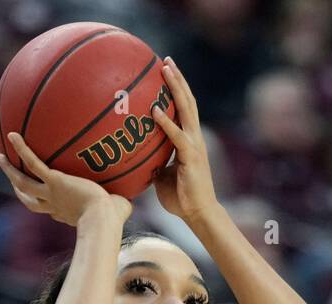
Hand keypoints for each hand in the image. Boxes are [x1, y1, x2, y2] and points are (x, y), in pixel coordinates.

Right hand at [0, 132, 131, 226]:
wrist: (103, 220)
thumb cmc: (114, 219)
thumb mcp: (119, 208)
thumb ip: (122, 199)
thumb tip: (138, 193)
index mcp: (65, 212)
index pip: (49, 208)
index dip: (43, 202)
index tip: (43, 195)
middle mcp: (53, 205)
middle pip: (28, 198)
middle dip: (18, 187)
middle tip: (11, 177)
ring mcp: (50, 193)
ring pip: (22, 183)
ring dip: (10, 170)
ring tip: (0, 157)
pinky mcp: (53, 181)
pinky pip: (33, 163)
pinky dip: (22, 149)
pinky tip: (13, 135)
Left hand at [150, 57, 217, 222]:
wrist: (198, 214)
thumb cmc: (180, 197)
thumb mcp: (160, 175)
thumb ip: (152, 160)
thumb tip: (133, 156)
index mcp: (188, 139)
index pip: (183, 108)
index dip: (176, 89)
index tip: (166, 71)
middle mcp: (194, 137)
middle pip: (187, 101)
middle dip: (177, 79)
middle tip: (166, 60)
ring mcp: (194, 145)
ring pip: (186, 110)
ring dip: (176, 88)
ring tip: (165, 70)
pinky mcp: (191, 157)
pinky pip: (176, 136)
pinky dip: (166, 122)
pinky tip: (154, 110)